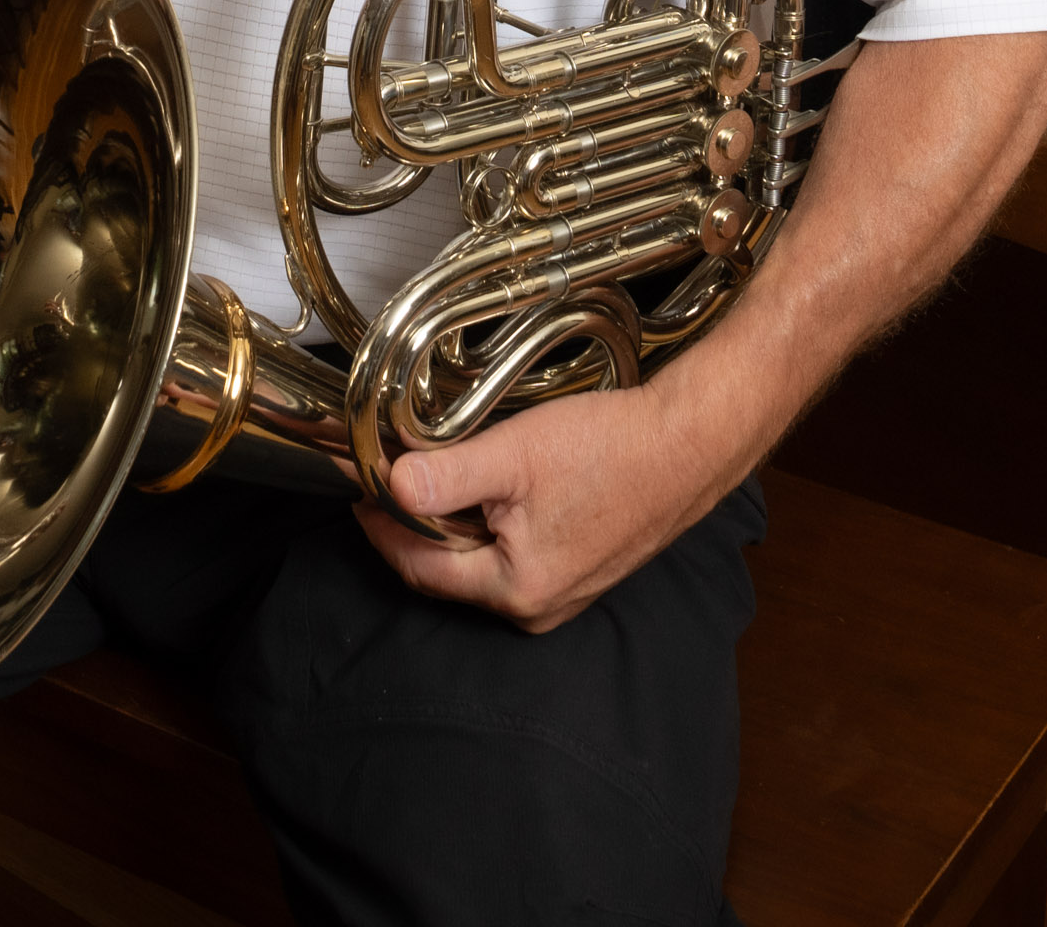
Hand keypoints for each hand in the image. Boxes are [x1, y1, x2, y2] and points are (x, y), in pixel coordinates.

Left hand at [356, 386, 740, 633]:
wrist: (691, 441)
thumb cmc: (616, 450)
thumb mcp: (513, 456)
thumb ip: (443, 477)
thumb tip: (389, 487)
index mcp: (517, 592)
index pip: (418, 568)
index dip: (379, 524)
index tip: (356, 486)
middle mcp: (540, 606)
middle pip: (447, 568)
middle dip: (413, 522)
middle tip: (387, 472)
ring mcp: (564, 589)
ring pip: (480, 557)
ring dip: (452, 518)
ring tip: (432, 468)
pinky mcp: (581, 564)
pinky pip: (514, 549)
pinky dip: (489, 519)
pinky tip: (488, 480)